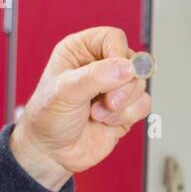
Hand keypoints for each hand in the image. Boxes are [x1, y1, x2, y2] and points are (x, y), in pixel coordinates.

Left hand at [10, 26, 150, 191]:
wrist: (51, 153)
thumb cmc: (47, 118)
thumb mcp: (64, 93)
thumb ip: (95, 77)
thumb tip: (126, 67)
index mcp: (80, 51)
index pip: (113, 38)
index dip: (118, 55)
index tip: (111, 73)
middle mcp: (99, 65)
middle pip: (133, 62)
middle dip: (121, 87)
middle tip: (104, 101)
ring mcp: (114, 87)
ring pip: (141, 84)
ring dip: (121, 104)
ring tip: (96, 113)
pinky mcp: (125, 107)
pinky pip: (144, 104)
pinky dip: (127, 116)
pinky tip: (106, 121)